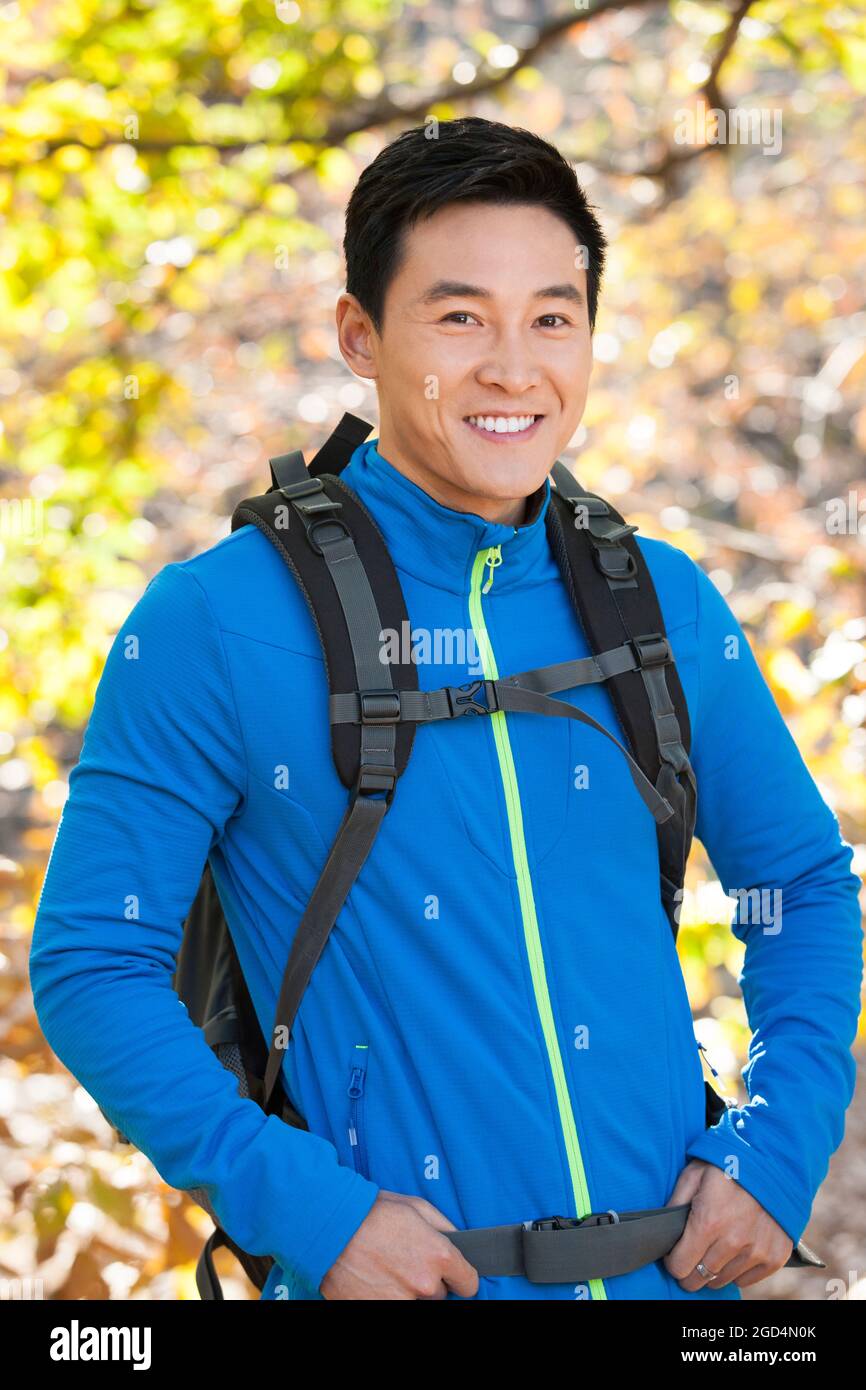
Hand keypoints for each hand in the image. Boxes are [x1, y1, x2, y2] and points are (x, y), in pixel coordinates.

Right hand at [319, 1189, 479, 1300]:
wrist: (330, 1227)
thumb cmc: (372, 1212)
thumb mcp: (416, 1206)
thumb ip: (444, 1228)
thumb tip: (459, 1243)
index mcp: (439, 1256)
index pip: (469, 1283)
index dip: (459, 1274)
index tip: (450, 1271)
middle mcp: (424, 1284)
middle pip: (439, 1294)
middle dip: (428, 1279)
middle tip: (406, 1259)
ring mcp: (401, 1302)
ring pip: (416, 1302)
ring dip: (407, 1290)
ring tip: (387, 1268)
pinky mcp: (378, 1310)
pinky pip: (393, 1306)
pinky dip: (386, 1296)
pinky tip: (375, 1279)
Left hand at [664, 1159, 793, 1290]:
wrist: (773, 1161)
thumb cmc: (727, 1164)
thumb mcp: (693, 1174)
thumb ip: (675, 1204)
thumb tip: (664, 1231)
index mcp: (709, 1222)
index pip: (680, 1267)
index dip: (673, 1262)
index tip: (675, 1254)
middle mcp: (734, 1242)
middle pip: (699, 1278)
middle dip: (690, 1270)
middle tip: (690, 1257)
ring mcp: (757, 1251)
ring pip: (722, 1281)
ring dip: (713, 1270)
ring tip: (713, 1250)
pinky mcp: (776, 1256)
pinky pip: (746, 1280)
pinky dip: (737, 1271)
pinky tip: (734, 1252)